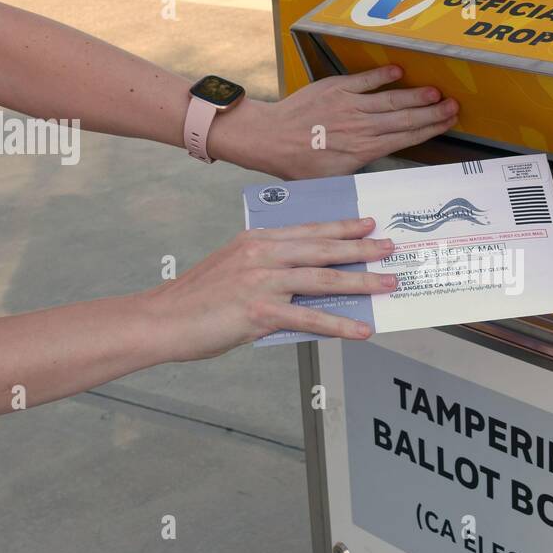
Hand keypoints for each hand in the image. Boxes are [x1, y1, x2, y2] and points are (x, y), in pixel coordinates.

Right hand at [139, 218, 396, 360]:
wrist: (162, 320)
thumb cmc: (197, 300)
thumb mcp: (233, 269)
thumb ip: (267, 268)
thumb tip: (305, 280)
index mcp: (256, 240)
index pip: (309, 230)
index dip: (341, 227)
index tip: (367, 223)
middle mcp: (262, 254)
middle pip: (323, 249)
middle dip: (362, 247)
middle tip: (390, 247)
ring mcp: (262, 281)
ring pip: (323, 279)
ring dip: (360, 281)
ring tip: (388, 282)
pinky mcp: (260, 311)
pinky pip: (309, 318)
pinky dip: (339, 324)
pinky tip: (361, 329)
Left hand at [213, 66, 458, 178]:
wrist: (272, 139)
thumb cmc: (299, 164)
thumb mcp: (334, 179)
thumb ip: (359, 170)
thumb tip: (378, 176)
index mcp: (364, 150)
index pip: (405, 138)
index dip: (430, 130)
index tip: (448, 123)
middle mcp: (362, 127)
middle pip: (405, 118)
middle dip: (432, 113)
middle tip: (454, 106)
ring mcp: (350, 106)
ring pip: (391, 100)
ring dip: (415, 95)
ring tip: (436, 92)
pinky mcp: (336, 89)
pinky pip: (365, 80)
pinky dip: (383, 75)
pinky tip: (399, 71)